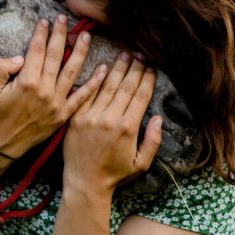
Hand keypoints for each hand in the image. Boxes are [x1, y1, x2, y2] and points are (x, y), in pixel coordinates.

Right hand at [0, 15, 106, 158]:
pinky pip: (82, 97)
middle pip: (56, 56)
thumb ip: (1, 68)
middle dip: (61, 35)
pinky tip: (103, 70)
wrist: (0, 145)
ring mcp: (56, 103)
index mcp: (27, 82)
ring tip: (85, 36)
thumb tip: (20, 57)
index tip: (45, 21)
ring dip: (80, 52)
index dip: (42, 34)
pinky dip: (93, 83)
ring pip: (72, 72)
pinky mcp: (63, 115)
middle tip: (65, 18)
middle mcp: (45, 91)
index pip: (37, 51)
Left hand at [62, 52, 163, 194]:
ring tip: (125, 54)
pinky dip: (96, 79)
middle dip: (134, 68)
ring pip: (107, 86)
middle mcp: (110, 119)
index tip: (152, 65)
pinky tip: (103, 67)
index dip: (147, 78)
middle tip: (140, 52)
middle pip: (125, 86)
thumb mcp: (141, 163)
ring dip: (117, 68)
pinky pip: (87, 94)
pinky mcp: (76, 118)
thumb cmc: (115, 174)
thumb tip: (159, 118)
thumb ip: (153, 141)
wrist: (84, 183)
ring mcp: (91, 116)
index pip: (140, 96)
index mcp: (128, 128)